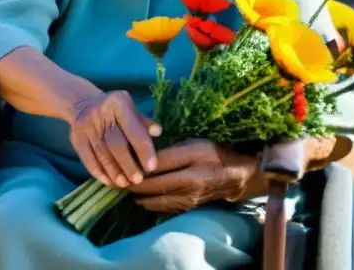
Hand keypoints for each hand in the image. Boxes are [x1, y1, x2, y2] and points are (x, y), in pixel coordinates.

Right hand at [68, 90, 160, 188]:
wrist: (83, 103)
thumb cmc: (115, 112)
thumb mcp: (130, 110)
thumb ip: (143, 123)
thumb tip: (157, 131)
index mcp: (118, 103)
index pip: (134, 130)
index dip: (144, 150)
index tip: (152, 167)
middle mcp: (101, 113)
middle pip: (116, 144)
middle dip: (128, 165)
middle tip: (138, 180)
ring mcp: (86, 126)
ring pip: (102, 154)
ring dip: (114, 172)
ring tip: (125, 184)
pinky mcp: (77, 138)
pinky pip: (88, 159)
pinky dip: (99, 172)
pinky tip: (109, 181)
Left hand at [126, 139, 259, 213]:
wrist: (236, 177)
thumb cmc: (214, 154)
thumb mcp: (195, 144)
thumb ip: (171, 151)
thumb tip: (144, 155)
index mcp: (191, 168)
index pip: (156, 168)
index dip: (136, 166)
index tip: (120, 161)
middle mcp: (188, 188)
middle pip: (152, 187)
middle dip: (132, 183)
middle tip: (116, 176)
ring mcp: (187, 201)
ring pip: (154, 201)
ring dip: (137, 195)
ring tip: (124, 185)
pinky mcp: (186, 208)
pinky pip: (161, 207)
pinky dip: (148, 201)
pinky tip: (139, 195)